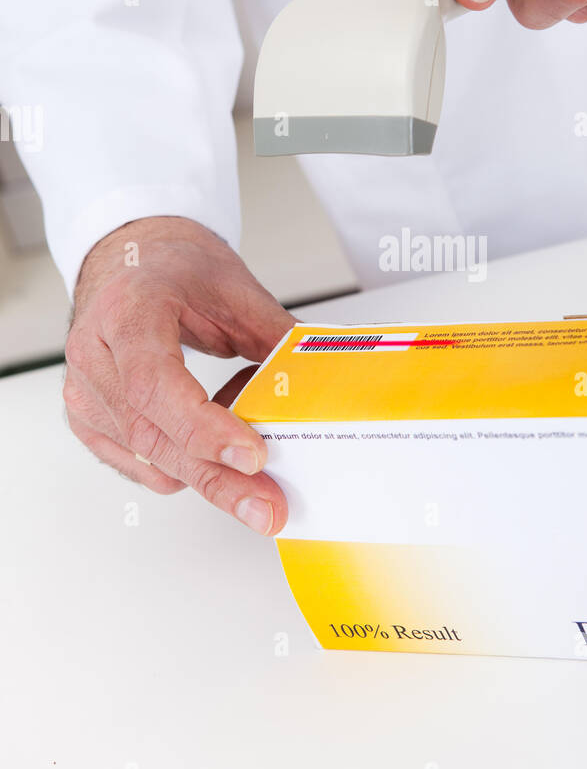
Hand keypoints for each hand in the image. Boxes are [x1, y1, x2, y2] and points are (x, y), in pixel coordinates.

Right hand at [65, 216, 291, 534]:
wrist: (132, 262)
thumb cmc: (175, 270)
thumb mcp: (237, 290)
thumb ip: (277, 340)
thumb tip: (320, 388)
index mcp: (129, 309)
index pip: (156, 382)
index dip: (204, 427)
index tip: (253, 456)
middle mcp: (95, 352)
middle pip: (153, 434)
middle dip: (218, 478)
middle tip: (268, 506)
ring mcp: (85, 391)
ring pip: (149, 460)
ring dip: (209, 476)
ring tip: (256, 469)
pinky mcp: (89, 421)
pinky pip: (143, 467)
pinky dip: (188, 468)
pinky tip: (217, 451)